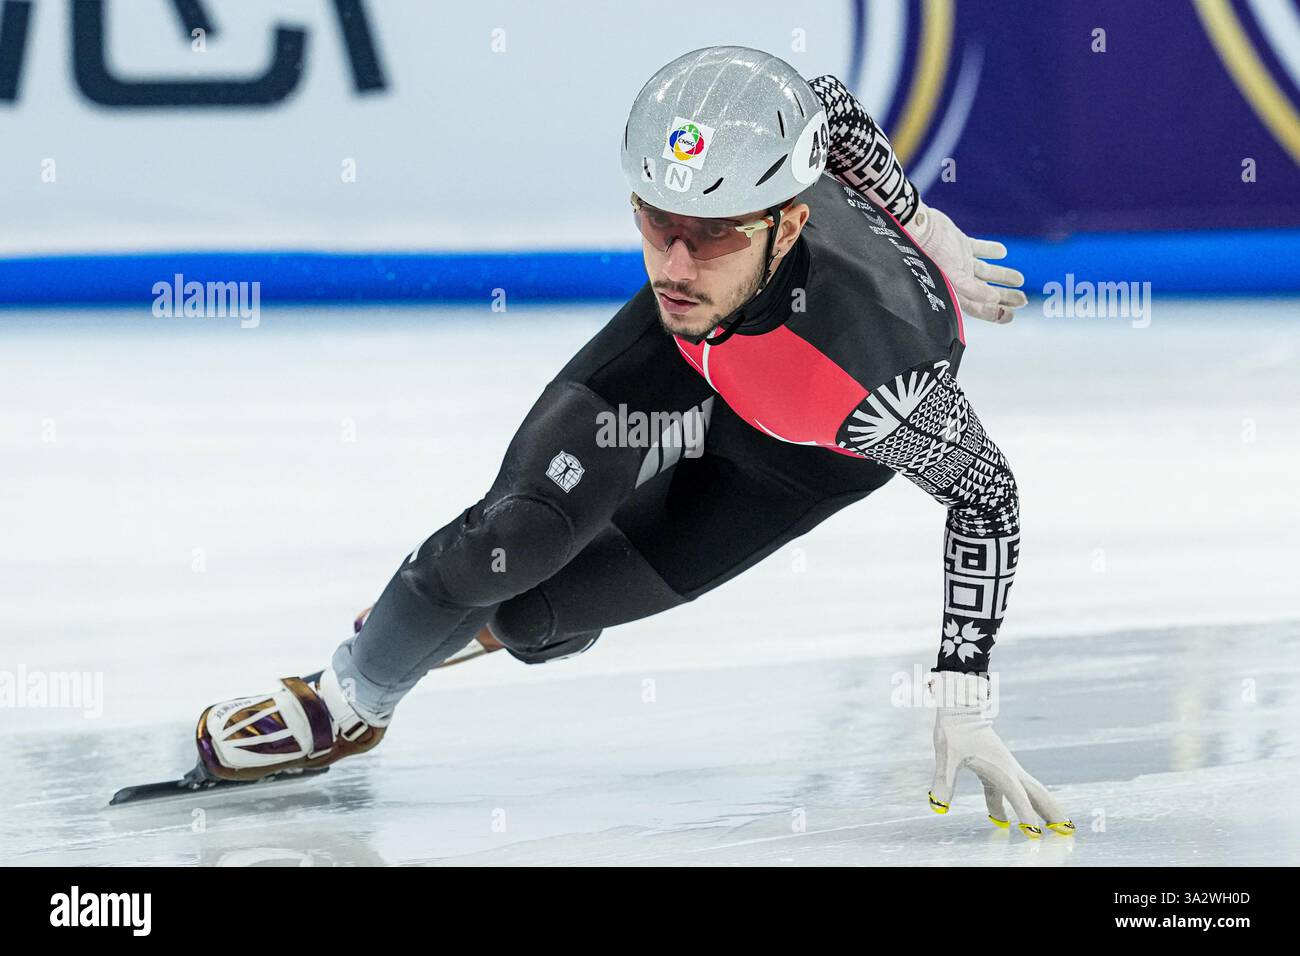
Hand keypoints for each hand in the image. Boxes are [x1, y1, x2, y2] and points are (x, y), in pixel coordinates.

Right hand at [907, 201, 1026, 323]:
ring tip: (1019, 280)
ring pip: (986, 272)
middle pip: (986, 292)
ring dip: (1002, 276)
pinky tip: (1002, 252)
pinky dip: (991, 250)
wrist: (920, 228)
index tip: (1011, 315)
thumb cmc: (930, 255)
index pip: (978, 307)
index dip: (995, 313)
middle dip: (1004, 297)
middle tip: (1022, 300)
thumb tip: (993, 300)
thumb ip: (973, 290)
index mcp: (955, 291)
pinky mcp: (960, 244)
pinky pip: (979, 249)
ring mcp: (960, 261)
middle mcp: (959, 279)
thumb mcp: (951, 277)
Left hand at [927, 671, 1073, 837]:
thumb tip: (937, 807)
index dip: (1026, 816)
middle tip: (1068, 831)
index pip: (1018, 797)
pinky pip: (1005, 792)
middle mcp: (1009, 770)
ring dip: (1039, 810)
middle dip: (1053, 812)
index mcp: (1001, 768)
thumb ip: (944, 782)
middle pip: (1037, 794)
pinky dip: (1007, 806)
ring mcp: (1004, 769)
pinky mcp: (994, 769)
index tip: (1035, 834)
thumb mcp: (947, 755)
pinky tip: (1001, 822)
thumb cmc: (954, 729)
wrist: (958, 707)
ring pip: (1027, 793)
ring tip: (1052, 829)